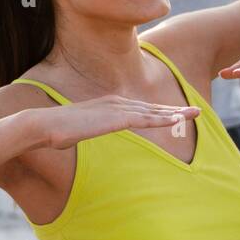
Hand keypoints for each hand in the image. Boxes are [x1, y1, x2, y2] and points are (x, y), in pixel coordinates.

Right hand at [41, 95, 200, 150]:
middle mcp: (115, 102)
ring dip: (175, 113)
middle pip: (151, 107)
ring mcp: (115, 109)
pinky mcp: (114, 119)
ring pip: (152, 112)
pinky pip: (144, 120)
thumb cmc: (54, 131)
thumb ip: (87, 130)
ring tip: (194, 115)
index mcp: (108, 104)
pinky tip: (177, 121)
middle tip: (196, 111)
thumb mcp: (77, 130)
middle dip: (175, 109)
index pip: (140, 108)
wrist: (43, 126)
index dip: (160, 111)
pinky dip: (162, 120)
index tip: (176, 114)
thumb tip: (82, 137)